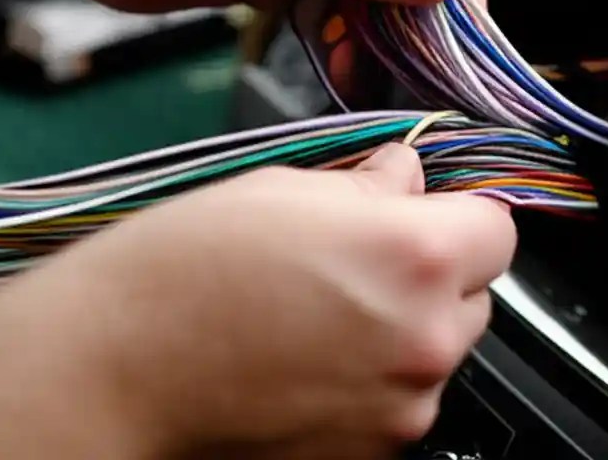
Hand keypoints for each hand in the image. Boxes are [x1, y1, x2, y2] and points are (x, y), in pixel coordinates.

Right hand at [50, 143, 514, 457]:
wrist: (110, 371)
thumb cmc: (181, 272)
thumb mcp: (281, 189)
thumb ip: (368, 185)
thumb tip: (406, 176)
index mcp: (416, 255)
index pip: (498, 227)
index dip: (461, 214)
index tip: (428, 213)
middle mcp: (425, 338)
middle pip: (474, 296)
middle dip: (433, 276)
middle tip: (357, 264)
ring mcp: (401, 409)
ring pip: (435, 354)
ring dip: (400, 333)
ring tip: (315, 319)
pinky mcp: (369, 454)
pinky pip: (396, 404)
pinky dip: (368, 385)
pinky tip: (301, 364)